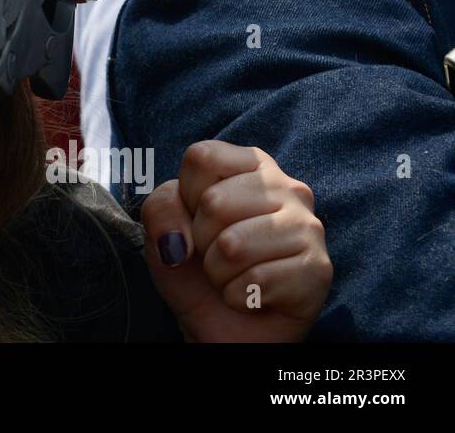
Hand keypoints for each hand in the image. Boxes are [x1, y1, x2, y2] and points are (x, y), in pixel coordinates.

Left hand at [142, 140, 331, 341]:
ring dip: (219, 273)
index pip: (202, 157)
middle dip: (200, 240)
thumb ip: (161, 210)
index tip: (196, 218)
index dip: (185, 196)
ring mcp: (308, 227)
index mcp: (251, 164)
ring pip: (233, 245)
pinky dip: (238, 297)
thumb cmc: (196, 266)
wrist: (220, 324)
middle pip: (214, 202)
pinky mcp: (319, 269)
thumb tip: (181, 239)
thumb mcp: (163, 229)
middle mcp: (287, 187)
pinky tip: (253, 296)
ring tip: (233, 275)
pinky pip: (255, 282)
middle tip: (217, 254)